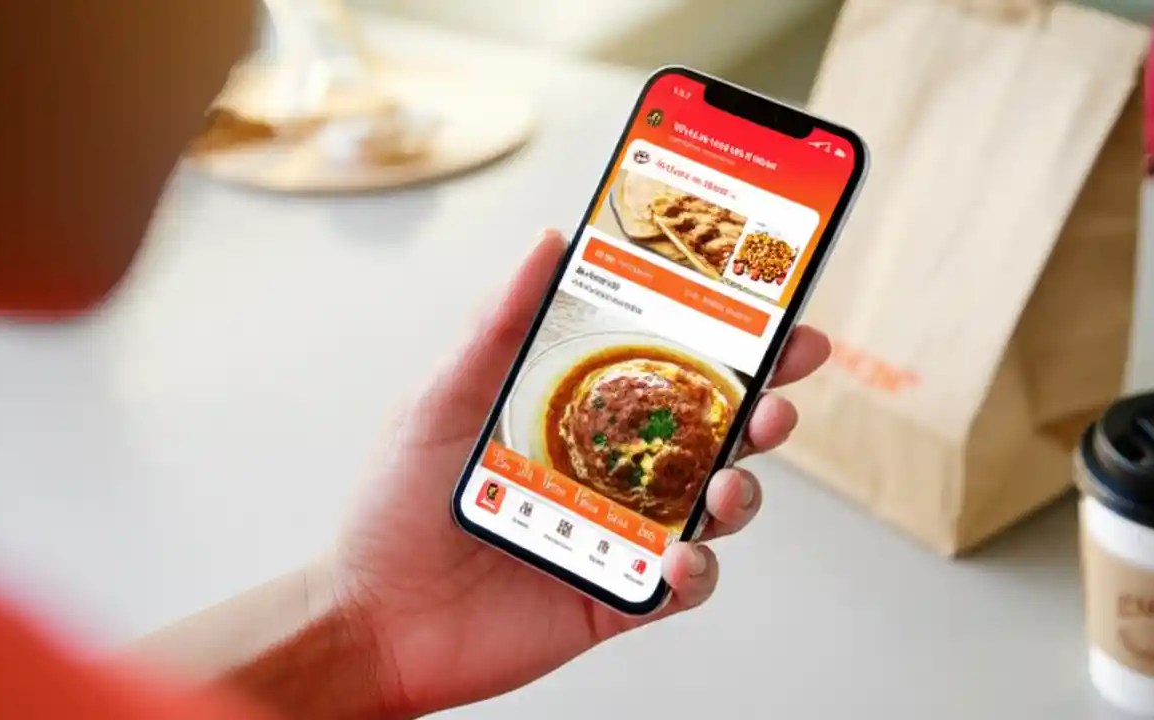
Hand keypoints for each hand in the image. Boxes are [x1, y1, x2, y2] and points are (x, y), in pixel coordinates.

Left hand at [333, 229, 830, 715]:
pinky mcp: (621, 597)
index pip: (674, 370)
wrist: (373, 616)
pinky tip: (680, 557)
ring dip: (742, 492)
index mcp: (585, 414)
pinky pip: (684, 586)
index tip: (780, 319)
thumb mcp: (446, 398)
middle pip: (714, 434)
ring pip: (715, 508)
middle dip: (765, 411)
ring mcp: (625, 534)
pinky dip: (698, 572)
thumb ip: (501, 325)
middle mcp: (617, 470)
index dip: (735, 346)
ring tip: (727, 484)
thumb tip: (550, 242)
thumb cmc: (399, 504)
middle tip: (778, 399)